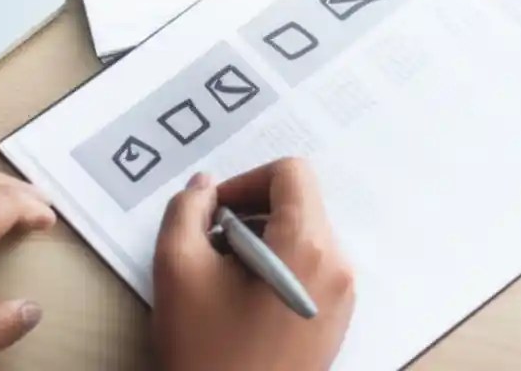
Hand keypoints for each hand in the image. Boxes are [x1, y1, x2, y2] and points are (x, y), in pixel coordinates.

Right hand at [151, 159, 354, 370]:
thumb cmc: (206, 348)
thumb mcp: (177, 267)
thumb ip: (186, 211)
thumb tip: (206, 188)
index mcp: (308, 246)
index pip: (291, 173)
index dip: (245, 180)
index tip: (213, 214)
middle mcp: (338, 266)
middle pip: (300, 204)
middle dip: (251, 213)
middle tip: (210, 246)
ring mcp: (343, 297)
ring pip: (304, 235)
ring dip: (261, 240)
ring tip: (222, 277)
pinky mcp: (337, 322)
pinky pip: (310, 268)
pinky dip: (276, 266)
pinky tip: (241, 301)